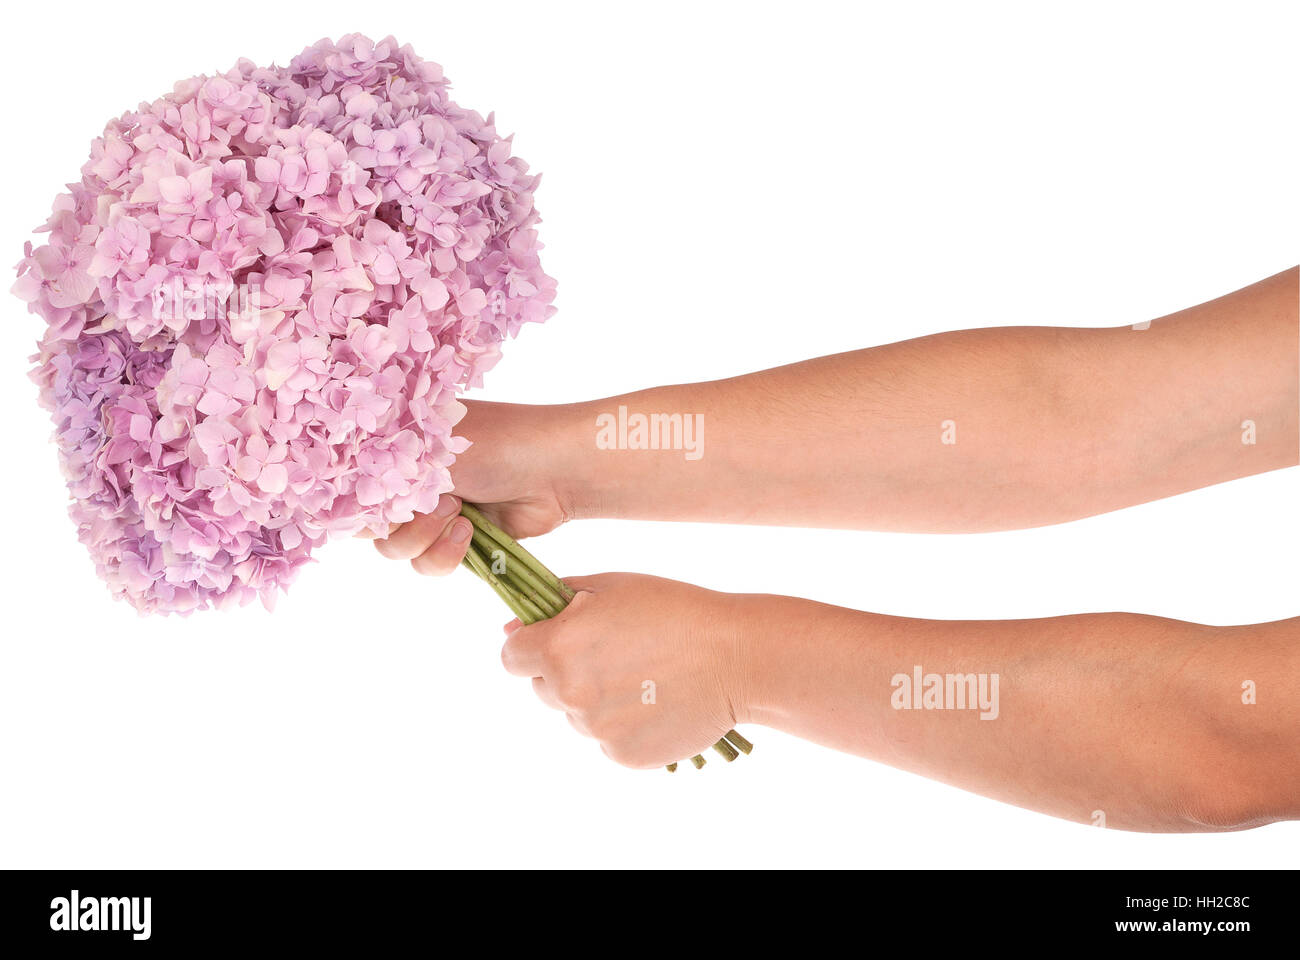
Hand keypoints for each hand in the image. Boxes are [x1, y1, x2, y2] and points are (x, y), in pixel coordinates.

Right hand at [366, 400, 572, 574]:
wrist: (552, 470)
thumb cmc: (496, 442)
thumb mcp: (430, 448)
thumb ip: (381, 473)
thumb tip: (334, 500)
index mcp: (394, 444)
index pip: (347, 478)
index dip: (348, 496)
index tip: (363, 501)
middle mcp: (406, 479)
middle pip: (364, 521)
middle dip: (392, 518)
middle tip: (428, 500)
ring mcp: (429, 512)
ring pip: (395, 548)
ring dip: (422, 536)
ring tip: (457, 512)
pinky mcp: (454, 541)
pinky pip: (427, 564)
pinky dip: (444, 554)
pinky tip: (470, 532)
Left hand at [499, 573, 748, 767]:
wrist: (736, 657)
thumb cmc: (674, 610)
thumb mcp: (611, 586)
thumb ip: (555, 603)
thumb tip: (512, 626)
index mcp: (559, 647)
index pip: (512, 657)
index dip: (530, 645)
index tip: (556, 639)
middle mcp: (570, 693)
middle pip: (542, 688)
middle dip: (565, 671)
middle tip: (615, 652)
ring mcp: (596, 730)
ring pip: (576, 715)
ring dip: (596, 699)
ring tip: (644, 675)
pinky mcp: (623, 756)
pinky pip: (607, 739)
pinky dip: (624, 724)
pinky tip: (656, 700)